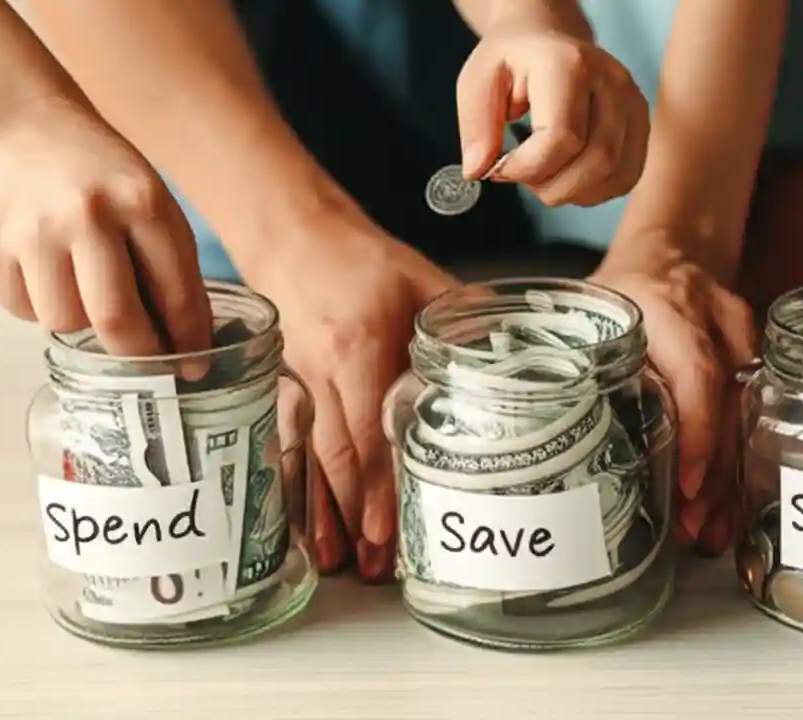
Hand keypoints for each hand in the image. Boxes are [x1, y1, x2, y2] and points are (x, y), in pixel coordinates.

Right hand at [0, 99, 210, 363]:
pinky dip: (41, 307)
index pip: (175, 292)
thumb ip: (171, 268)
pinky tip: (49, 276)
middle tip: (148, 363)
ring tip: (86, 292)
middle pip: (116, 319)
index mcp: (142, 202)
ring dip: (83, 324)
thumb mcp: (153, 204)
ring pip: (65, 323)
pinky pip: (23, 311)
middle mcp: (85, 214)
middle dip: (138, 354)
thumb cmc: (104, 178)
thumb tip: (185, 344)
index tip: (193, 367)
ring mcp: (32, 231)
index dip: (187, 339)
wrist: (28, 128)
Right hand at [243, 218, 459, 582]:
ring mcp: (301, 381)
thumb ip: (463, 315)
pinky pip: (296, 444)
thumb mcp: (419, 277)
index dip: (380, 484)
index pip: (371, 429)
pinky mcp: (288, 385)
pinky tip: (310, 519)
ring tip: (340, 560)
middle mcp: (325, 371)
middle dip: (358, 515)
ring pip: (315, 458)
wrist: (291, 233)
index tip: (389, 527)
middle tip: (374, 566)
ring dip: (328, 512)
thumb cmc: (359, 257)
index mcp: (360, 347)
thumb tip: (514, 347)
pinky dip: (304, 485)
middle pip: (341, 457)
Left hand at [456, 25, 648, 205]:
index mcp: (569, 64)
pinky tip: (569, 178)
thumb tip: (477, 170)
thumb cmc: (514, 59)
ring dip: (573, 193)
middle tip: (523, 177)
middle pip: (595, 161)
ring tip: (544, 175)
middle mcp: (610, 81)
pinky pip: (626, 176)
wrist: (548, 36)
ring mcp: (632, 102)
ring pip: (614, 174)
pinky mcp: (641, 123)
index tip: (500, 169)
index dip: (528, 168)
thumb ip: (476, 126)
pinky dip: (595, 192)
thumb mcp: (477, 80)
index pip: (561, 138)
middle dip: (551, 187)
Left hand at [589, 244, 756, 555]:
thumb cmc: (623, 291)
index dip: (696, 432)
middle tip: (692, 527)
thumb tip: (526, 428)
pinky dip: (735, 465)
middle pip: (724, 406)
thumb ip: (568, 360)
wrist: (672, 251)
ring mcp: (740, 339)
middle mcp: (710, 321)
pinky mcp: (753, 358)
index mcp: (664, 307)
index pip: (695, 374)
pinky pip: (751, 417)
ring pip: (743, 417)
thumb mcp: (590, 313)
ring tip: (709, 532)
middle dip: (709, 473)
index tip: (685, 484)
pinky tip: (725, 509)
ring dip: (726, 479)